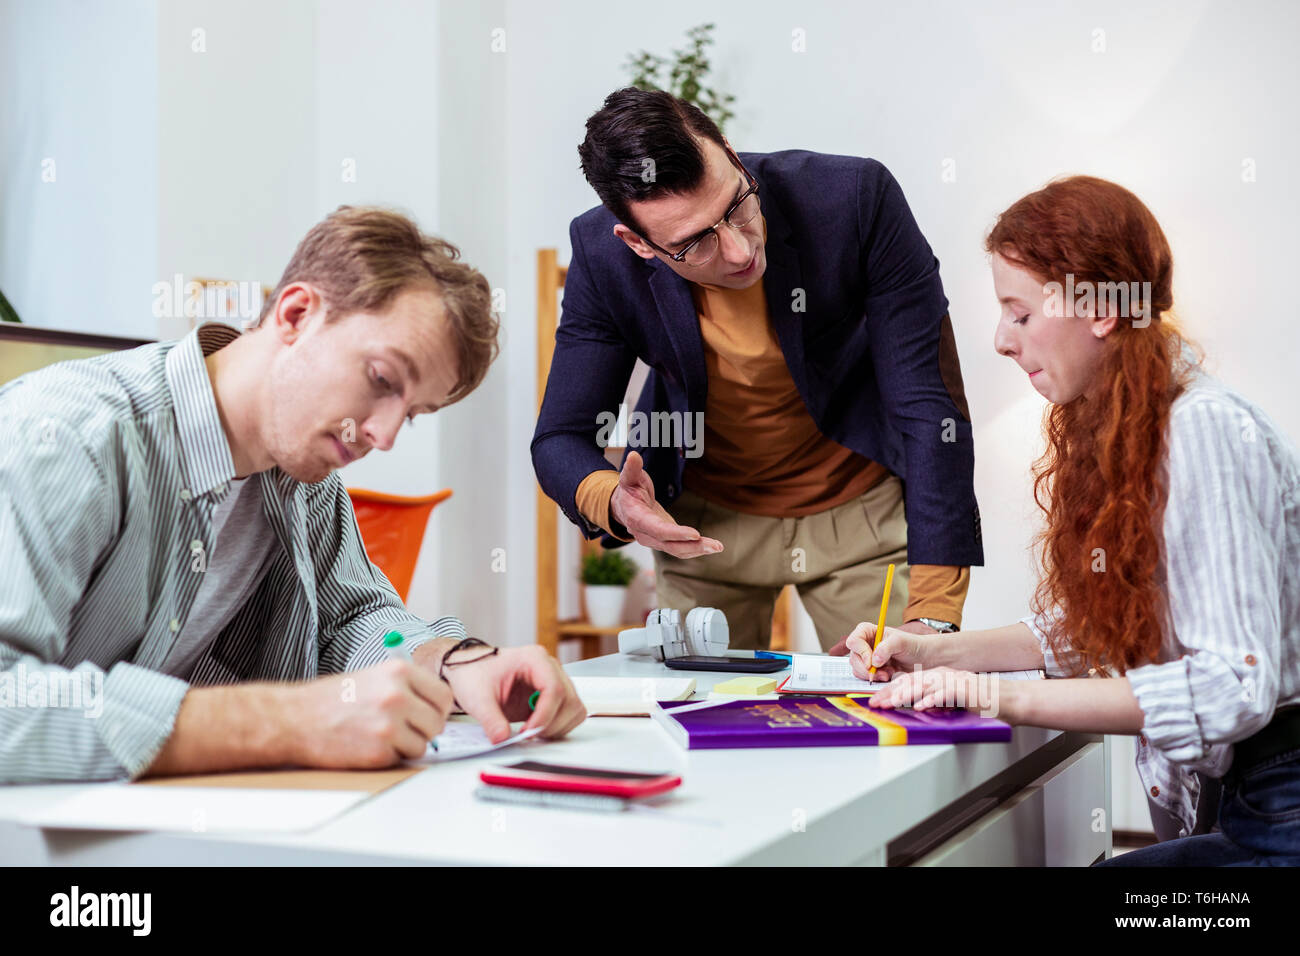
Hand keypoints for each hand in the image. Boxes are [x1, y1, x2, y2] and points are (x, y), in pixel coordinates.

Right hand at [285, 660, 454, 767]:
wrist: (295, 719)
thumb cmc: (332, 698)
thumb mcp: (373, 676)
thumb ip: (406, 686)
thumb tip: (436, 704)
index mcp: (399, 672)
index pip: (444, 695)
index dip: (438, 709)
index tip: (429, 714)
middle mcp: (398, 696)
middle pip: (438, 722)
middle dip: (425, 729)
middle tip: (405, 729)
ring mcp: (389, 725)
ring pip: (423, 743)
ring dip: (408, 744)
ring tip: (382, 735)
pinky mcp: (379, 751)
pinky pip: (403, 758)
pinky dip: (391, 756)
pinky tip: (369, 745)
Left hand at [443, 644, 586, 743]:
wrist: (470, 671)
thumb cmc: (474, 674)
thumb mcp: (477, 698)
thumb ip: (491, 720)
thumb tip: (503, 739)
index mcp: (534, 658)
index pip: (554, 688)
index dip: (545, 714)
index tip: (528, 732)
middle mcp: (549, 667)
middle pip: (569, 699)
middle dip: (551, 723)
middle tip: (527, 734)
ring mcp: (554, 680)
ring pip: (574, 708)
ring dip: (557, 726)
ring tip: (531, 731)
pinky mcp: (553, 695)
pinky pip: (569, 713)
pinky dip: (558, 726)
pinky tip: (536, 727)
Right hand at [609, 451, 722, 557]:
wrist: (624, 507)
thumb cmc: (630, 489)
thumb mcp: (629, 478)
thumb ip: (632, 469)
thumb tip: (634, 455)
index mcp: (636, 518)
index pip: (657, 529)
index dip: (675, 533)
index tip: (695, 534)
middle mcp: (644, 534)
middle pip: (670, 545)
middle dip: (693, 546)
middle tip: (716, 546)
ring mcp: (654, 541)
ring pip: (677, 550)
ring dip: (698, 550)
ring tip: (718, 547)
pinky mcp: (664, 542)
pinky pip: (680, 549)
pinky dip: (695, 549)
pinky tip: (711, 547)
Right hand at [828, 621, 939, 681]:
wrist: (923, 659)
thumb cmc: (913, 645)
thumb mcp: (901, 642)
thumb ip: (886, 648)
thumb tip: (873, 660)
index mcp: (868, 632)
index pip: (854, 641)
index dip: (860, 652)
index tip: (871, 662)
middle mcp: (864, 644)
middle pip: (854, 658)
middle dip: (867, 668)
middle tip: (883, 673)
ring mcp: (867, 658)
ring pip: (858, 669)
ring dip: (873, 675)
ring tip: (889, 673)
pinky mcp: (871, 670)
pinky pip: (865, 677)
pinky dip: (876, 679)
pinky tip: (889, 676)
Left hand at [867, 666, 1001, 717]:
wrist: (1010, 700)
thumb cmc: (982, 704)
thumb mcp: (952, 702)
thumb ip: (935, 702)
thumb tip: (917, 708)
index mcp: (939, 677)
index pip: (909, 682)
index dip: (891, 691)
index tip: (876, 701)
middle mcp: (944, 675)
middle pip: (912, 682)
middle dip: (892, 693)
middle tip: (876, 703)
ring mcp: (955, 681)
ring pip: (926, 685)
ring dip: (907, 695)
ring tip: (893, 703)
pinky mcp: (966, 689)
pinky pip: (947, 694)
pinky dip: (934, 699)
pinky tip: (922, 706)